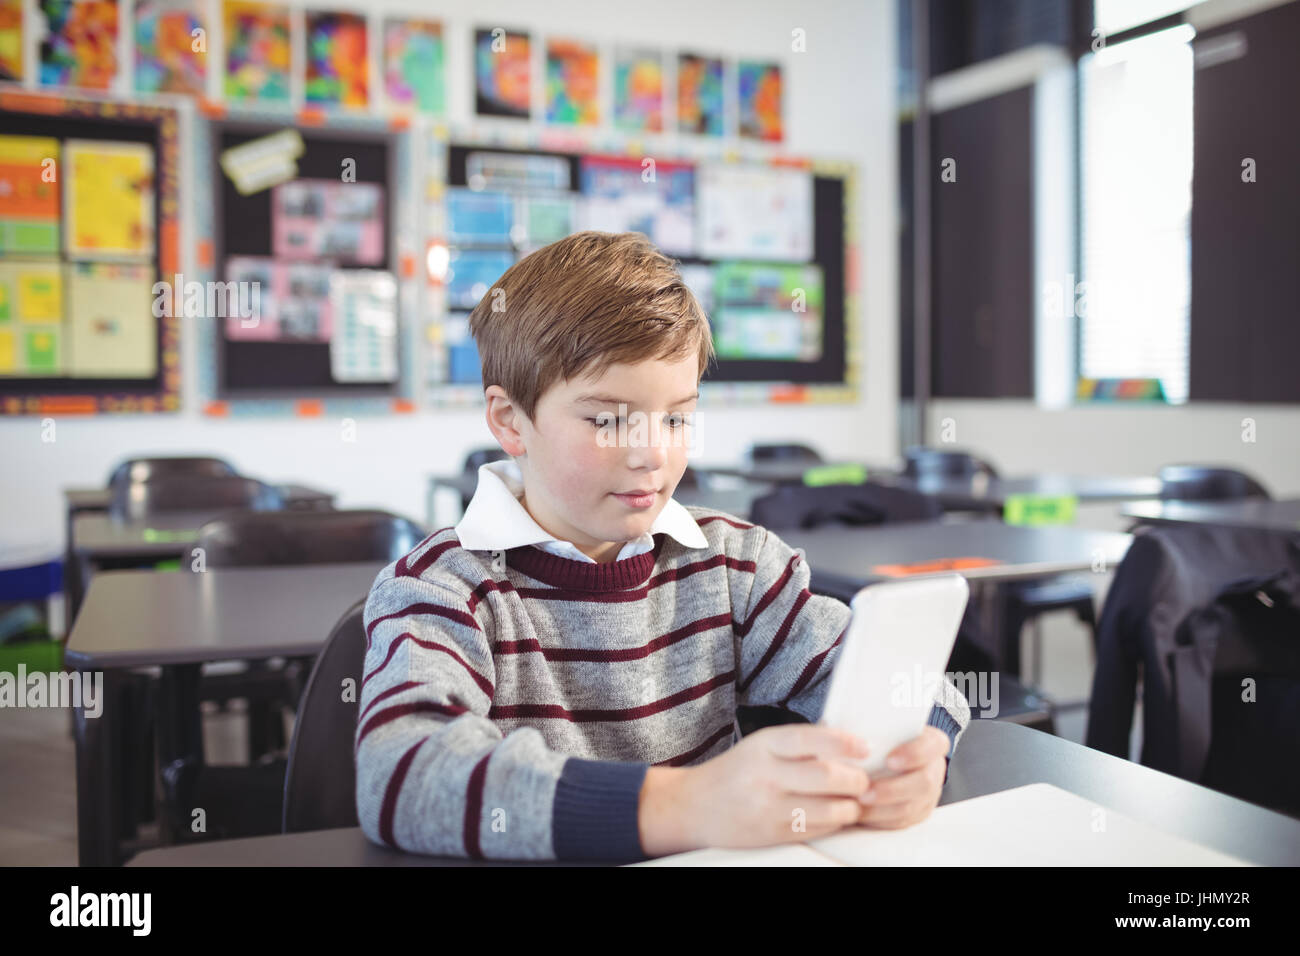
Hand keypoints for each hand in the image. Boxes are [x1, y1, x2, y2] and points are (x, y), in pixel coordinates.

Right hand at [639, 724, 872, 855]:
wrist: (694, 806)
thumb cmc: (737, 770)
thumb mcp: (760, 745)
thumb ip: (799, 743)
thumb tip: (850, 744)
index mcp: (764, 745)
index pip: (810, 738)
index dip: (844, 742)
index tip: (865, 747)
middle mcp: (766, 775)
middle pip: (826, 776)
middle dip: (856, 780)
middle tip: (865, 780)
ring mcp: (769, 808)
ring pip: (829, 809)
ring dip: (852, 806)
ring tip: (855, 800)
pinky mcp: (774, 834)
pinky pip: (818, 829)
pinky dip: (836, 822)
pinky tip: (836, 815)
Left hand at [856, 726, 949, 828]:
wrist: (884, 754)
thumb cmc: (880, 736)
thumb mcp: (879, 726)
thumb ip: (872, 730)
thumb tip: (848, 736)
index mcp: (931, 742)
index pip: (932, 746)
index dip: (914, 754)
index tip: (889, 760)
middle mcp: (934, 768)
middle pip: (924, 783)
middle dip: (892, 790)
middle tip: (865, 792)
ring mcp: (928, 794)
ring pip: (911, 807)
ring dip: (882, 809)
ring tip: (858, 803)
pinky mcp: (917, 812)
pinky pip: (902, 821)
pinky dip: (880, 819)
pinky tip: (861, 812)